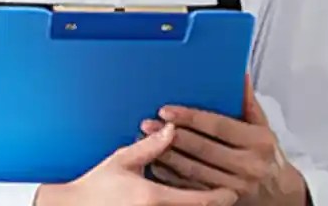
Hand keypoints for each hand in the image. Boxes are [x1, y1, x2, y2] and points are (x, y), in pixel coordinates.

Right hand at [34, 121, 238, 205]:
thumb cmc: (97, 185)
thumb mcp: (122, 161)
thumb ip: (150, 147)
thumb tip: (172, 128)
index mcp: (153, 197)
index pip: (198, 200)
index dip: (219, 197)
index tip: (231, 192)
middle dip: (214, 205)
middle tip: (228, 195)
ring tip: (211, 199)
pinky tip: (186, 202)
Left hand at [142, 76, 307, 205]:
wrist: (279, 194)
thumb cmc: (266, 154)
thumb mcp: (263, 127)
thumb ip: (248, 102)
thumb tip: (239, 74)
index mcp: (257, 141)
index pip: (218, 126)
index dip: (191, 118)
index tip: (166, 110)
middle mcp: (248, 165)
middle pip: (202, 148)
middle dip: (172, 135)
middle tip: (148, 123)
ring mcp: (235, 186)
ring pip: (193, 170)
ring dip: (167, 155)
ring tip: (145, 140)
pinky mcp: (223, 200)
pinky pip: (192, 188)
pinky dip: (171, 176)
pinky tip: (155, 163)